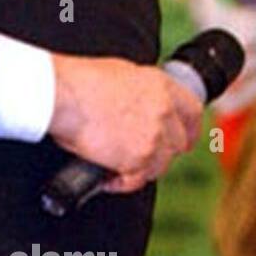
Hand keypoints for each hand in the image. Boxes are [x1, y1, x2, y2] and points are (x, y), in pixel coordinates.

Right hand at [48, 54, 201, 192]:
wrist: (63, 96)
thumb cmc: (79, 82)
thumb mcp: (120, 73)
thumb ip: (139, 91)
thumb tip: (137, 104)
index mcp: (161, 86)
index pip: (192, 111)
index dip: (189, 128)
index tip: (183, 137)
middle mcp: (163, 111)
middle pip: (179, 142)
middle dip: (163, 152)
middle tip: (143, 155)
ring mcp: (153, 137)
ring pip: (160, 165)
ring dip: (141, 168)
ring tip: (119, 167)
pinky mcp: (137, 159)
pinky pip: (137, 179)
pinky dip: (122, 182)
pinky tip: (109, 178)